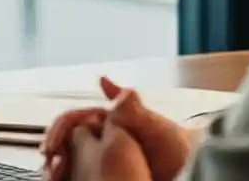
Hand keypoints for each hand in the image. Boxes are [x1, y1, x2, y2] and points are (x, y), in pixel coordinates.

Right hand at [41, 77, 192, 180]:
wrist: (198, 174)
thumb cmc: (184, 152)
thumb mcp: (158, 130)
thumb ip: (132, 109)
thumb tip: (101, 78)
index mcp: (112, 121)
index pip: (73, 119)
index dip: (59, 130)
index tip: (52, 145)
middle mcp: (105, 138)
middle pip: (66, 139)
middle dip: (54, 148)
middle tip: (51, 164)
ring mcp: (105, 158)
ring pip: (70, 157)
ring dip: (57, 165)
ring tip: (55, 175)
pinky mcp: (106, 175)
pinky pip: (79, 175)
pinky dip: (68, 177)